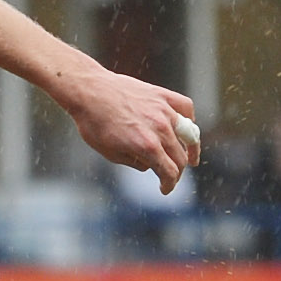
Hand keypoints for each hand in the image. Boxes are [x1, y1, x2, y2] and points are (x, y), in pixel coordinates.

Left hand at [60, 66, 201, 192]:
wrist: (89, 91)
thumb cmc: (94, 123)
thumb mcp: (110, 153)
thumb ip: (134, 163)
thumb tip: (150, 165)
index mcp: (147, 146)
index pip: (169, 172)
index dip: (169, 185)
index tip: (165, 189)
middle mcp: (160, 129)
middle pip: (180, 157)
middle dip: (176, 171)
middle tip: (172, 176)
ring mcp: (164, 110)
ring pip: (188, 134)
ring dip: (190, 149)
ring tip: (191, 158)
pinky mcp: (162, 95)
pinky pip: (185, 108)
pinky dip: (189, 119)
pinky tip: (188, 126)